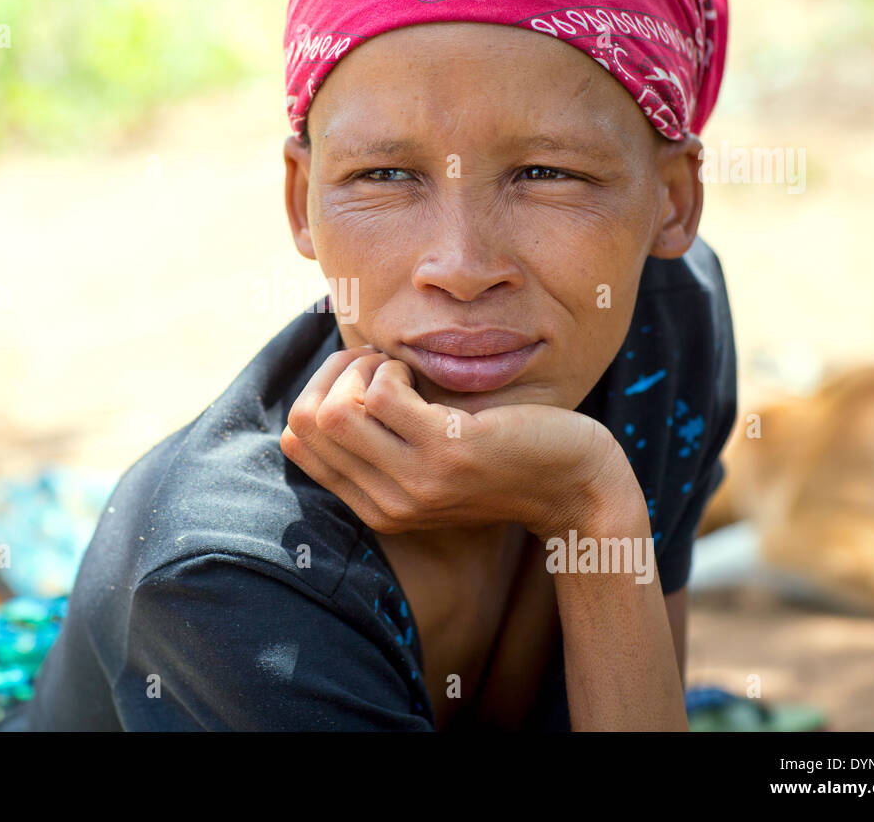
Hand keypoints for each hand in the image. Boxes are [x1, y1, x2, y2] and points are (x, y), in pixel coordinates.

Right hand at [280, 346, 638, 538]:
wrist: (577, 484)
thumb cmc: (506, 455)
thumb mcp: (433, 460)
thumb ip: (386, 442)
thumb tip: (332, 383)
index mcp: (376, 507)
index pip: (296, 442)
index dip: (318, 392)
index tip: (364, 380)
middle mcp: (387, 503)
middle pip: (304, 422)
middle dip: (335, 374)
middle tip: (381, 366)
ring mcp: (415, 481)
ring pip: (333, 410)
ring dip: (362, 370)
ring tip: (400, 369)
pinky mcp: (446, 452)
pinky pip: (381, 393)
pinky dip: (394, 367)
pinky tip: (424, 375)